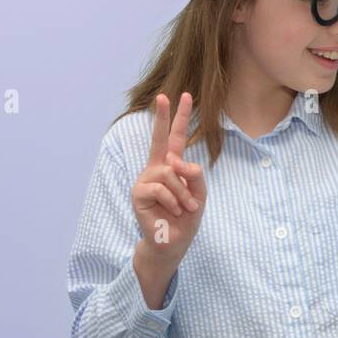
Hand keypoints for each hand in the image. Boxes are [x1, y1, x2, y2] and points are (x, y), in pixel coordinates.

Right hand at [131, 92, 206, 261]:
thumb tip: (177, 161)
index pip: (175, 138)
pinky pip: (161, 188)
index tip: (184, 96)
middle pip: (160, 139)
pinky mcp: (139, 193)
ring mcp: (145, 179)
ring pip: (170, 172)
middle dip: (164, 117)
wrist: (173, 241)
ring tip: (184, 208)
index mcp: (171, 165)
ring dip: (183, 193)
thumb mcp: (199, 194)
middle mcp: (156, 168)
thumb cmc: (186, 216)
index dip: (178, 118)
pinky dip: (173, 201)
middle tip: (165, 96)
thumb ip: (194, 175)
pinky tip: (174, 211)